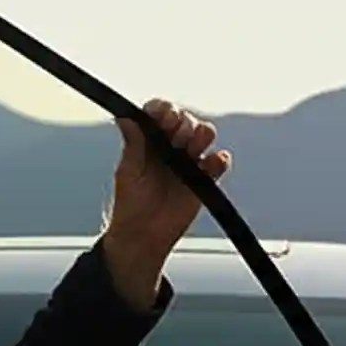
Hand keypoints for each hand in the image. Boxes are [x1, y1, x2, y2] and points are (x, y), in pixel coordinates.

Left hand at [102, 99, 231, 308]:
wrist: (144, 236)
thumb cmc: (130, 204)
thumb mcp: (128, 172)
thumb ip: (133, 144)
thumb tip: (126, 116)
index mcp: (150, 139)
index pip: (161, 112)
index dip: (164, 109)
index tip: (163, 117)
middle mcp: (171, 145)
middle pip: (186, 119)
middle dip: (184, 123)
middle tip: (175, 140)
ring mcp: (189, 161)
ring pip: (205, 134)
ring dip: (202, 136)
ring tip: (191, 151)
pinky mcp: (205, 179)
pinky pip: (219, 162)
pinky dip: (219, 159)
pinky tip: (210, 165)